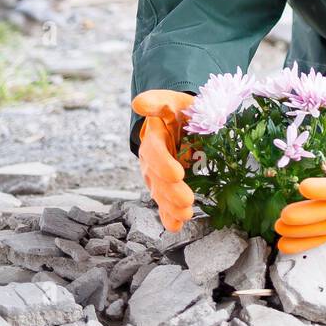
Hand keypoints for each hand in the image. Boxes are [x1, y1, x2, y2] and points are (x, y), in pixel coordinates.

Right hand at [131, 89, 195, 231]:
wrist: (178, 122)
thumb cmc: (179, 111)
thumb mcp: (173, 100)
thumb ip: (157, 101)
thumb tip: (138, 104)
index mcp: (154, 134)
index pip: (154, 149)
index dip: (163, 162)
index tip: (177, 173)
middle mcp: (150, 156)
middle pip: (156, 175)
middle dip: (170, 190)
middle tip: (187, 200)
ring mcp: (155, 172)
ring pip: (159, 191)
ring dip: (170, 205)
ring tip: (186, 214)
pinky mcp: (162, 185)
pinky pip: (163, 203)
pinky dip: (169, 216)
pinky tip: (176, 226)